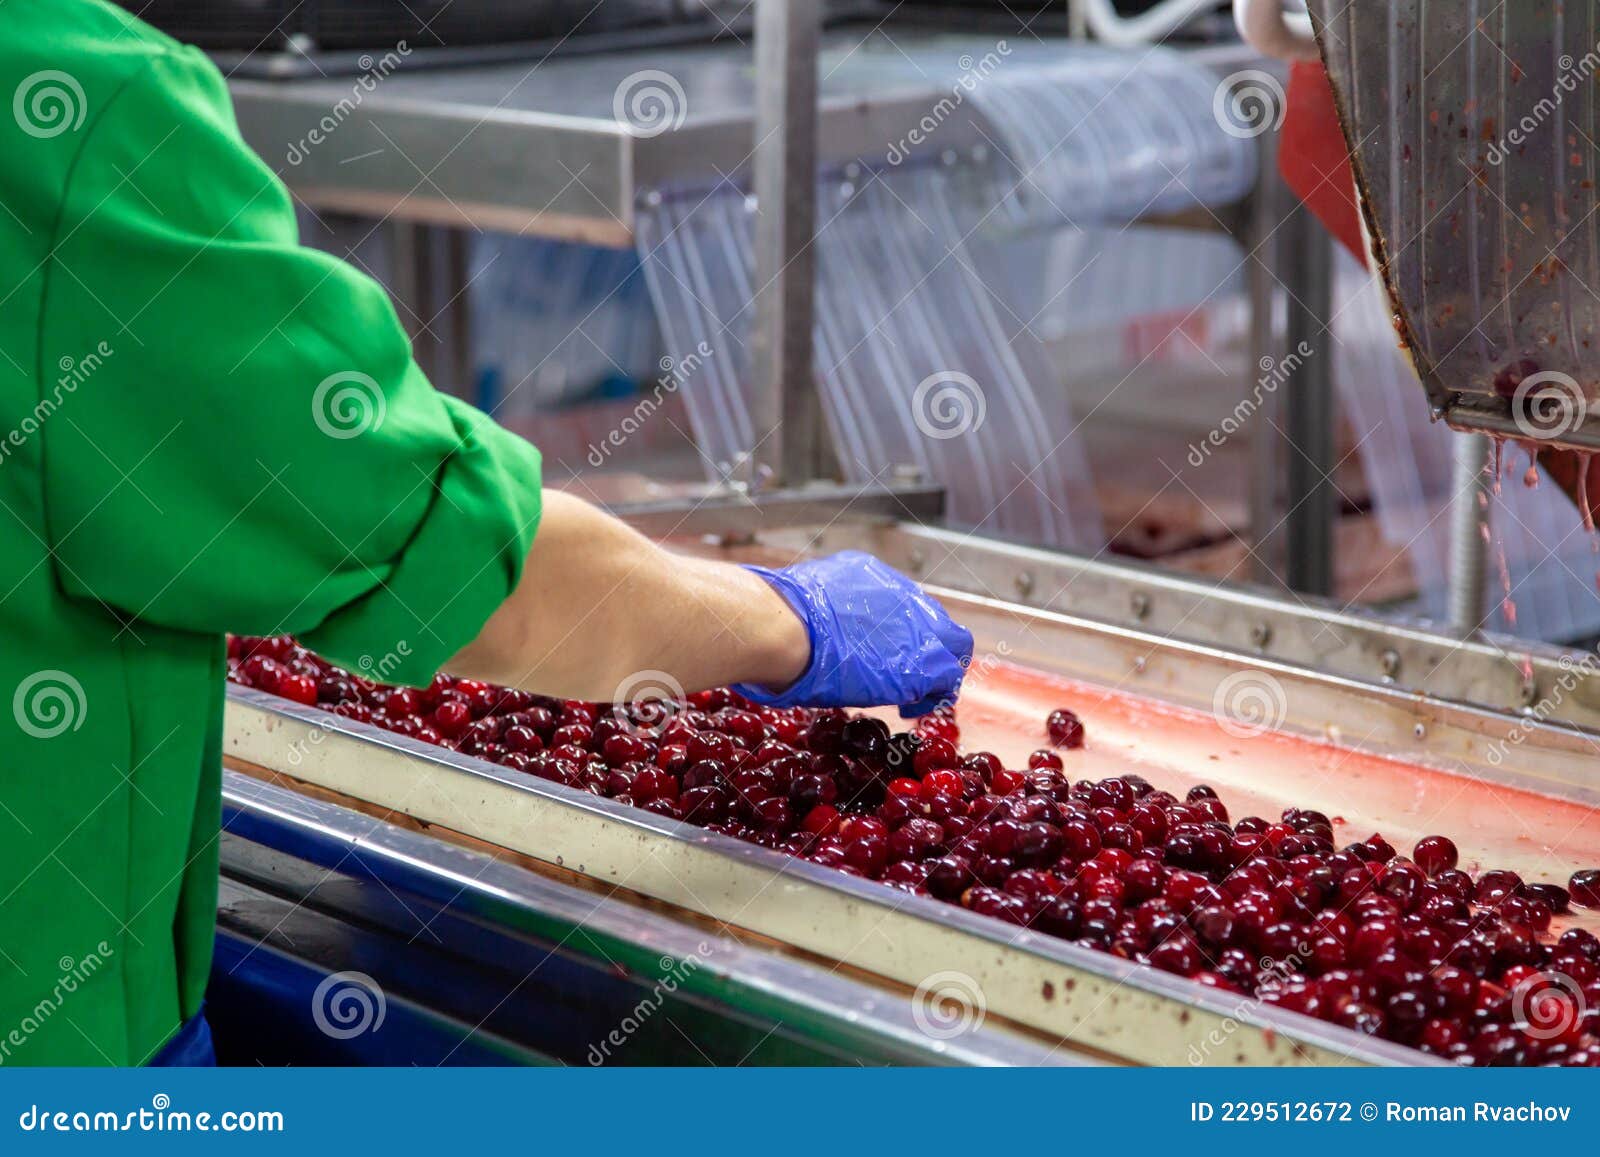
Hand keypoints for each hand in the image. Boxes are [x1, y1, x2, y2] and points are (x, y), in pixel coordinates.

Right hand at [733, 551, 973, 716]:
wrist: (783, 628)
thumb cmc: (777, 616)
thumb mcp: (804, 598)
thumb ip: (821, 610)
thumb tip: (803, 625)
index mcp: (873, 575)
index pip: (904, 605)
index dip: (900, 632)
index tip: (886, 651)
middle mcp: (902, 595)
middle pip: (935, 621)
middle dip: (927, 648)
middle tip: (910, 674)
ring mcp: (917, 627)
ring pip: (952, 647)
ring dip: (937, 671)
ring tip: (915, 696)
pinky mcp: (921, 662)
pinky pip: (946, 679)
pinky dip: (933, 695)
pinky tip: (910, 708)